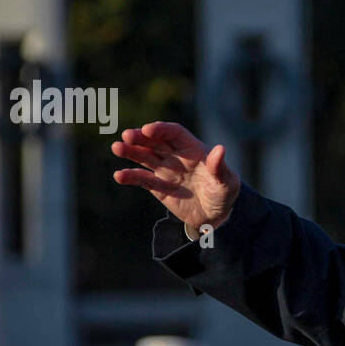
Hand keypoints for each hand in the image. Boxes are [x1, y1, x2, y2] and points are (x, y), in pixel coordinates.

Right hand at [112, 121, 240, 233]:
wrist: (215, 216)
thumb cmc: (224, 194)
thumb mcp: (227, 182)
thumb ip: (219, 167)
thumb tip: (220, 149)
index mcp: (192, 149)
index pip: (174, 133)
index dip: (161, 129)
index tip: (148, 130)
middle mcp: (176, 156)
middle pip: (155, 141)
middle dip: (141, 137)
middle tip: (127, 136)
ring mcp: (165, 170)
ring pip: (145, 156)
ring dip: (131, 151)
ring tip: (117, 147)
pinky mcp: (158, 187)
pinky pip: (142, 179)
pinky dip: (131, 176)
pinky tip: (119, 175)